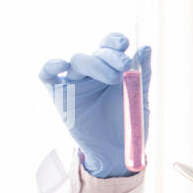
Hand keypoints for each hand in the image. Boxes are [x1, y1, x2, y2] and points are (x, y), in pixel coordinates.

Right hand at [39, 32, 151, 177]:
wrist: (117, 151)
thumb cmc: (128, 124)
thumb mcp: (139, 97)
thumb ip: (142, 73)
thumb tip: (146, 47)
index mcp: (110, 68)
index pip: (108, 45)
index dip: (114, 40)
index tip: (124, 44)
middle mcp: (91, 72)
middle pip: (95, 53)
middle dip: (110, 56)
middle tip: (124, 66)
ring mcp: (74, 82)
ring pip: (77, 61)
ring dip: (95, 64)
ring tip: (114, 78)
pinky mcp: (59, 95)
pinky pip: (46, 75)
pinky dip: (50, 66)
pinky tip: (62, 65)